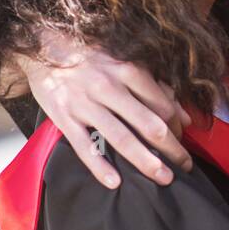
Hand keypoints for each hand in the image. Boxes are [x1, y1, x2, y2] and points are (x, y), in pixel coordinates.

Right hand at [13, 29, 192, 188]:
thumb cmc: (91, 57)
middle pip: (150, 125)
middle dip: (172, 149)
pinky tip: (115, 182)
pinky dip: (100, 167)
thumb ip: (156, 88)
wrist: (42, 46)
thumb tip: (185, 117)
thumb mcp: (126, 63)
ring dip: (146, 163)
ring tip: (164, 179)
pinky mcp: (64, 117)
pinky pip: (84, 147)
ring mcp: (86, 104)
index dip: (178, 126)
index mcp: (128, 71)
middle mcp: (109, 87)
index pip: (163, 106)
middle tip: (185, 166)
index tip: (183, 138)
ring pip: (122, 139)